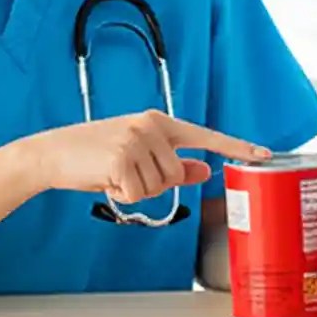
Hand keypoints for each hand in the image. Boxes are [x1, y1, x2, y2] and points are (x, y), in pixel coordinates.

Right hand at [24, 110, 270, 202]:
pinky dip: (121, 195)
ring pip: (157, 187)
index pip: (205, 136)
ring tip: (113, 173)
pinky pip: (137, 195)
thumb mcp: (139, 156)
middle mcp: (151, 126)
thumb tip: (205, 169)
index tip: (263, 154)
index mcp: (159, 121)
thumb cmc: (96, 156)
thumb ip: (175, 164)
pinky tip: (105, 179)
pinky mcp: (121, 158)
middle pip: (175, 175)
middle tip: (124, 171)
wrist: (53, 153)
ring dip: (136, 190)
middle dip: (151, 184)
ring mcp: (136, 140)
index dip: (236, 147)